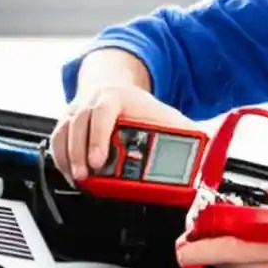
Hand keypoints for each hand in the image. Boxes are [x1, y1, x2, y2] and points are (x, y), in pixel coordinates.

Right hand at [49, 84, 194, 184]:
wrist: (116, 88)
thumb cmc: (142, 108)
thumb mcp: (167, 116)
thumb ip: (186, 132)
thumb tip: (210, 148)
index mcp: (117, 96)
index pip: (104, 110)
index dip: (100, 136)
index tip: (101, 161)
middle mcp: (93, 101)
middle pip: (79, 123)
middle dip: (80, 152)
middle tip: (87, 176)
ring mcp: (77, 112)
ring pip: (63, 132)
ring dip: (67, 158)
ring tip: (78, 179)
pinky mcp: (67, 124)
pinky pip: (57, 140)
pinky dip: (60, 158)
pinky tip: (70, 174)